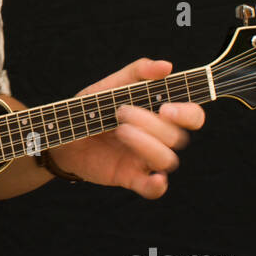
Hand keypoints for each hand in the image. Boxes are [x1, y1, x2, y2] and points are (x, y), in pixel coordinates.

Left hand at [48, 58, 204, 198]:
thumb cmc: (93, 107)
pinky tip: (154, 178)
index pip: (192, 116)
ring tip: (120, 130)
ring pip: (167, 159)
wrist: (63, 130)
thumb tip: (166, 66)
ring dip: (146, 144)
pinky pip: (153, 189)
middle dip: (152, 124)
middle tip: (121, 112)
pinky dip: (157, 185)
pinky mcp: (131, 177)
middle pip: (177, 137)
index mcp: (160, 114)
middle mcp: (158, 138)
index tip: (166, 109)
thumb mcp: (111, 84)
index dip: (187, 114)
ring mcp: (145, 159)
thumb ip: (138, 72)